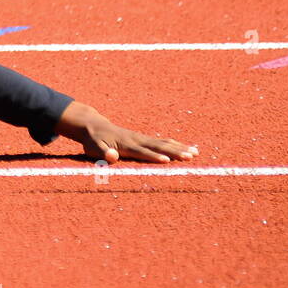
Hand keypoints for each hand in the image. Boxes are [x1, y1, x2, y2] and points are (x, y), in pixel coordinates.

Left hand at [53, 101, 197, 163]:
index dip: (153, 156)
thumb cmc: (93, 140)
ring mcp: (142, 138)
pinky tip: (188, 148)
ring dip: (180, 148)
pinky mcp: (145, 139)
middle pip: (158, 146)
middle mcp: (137, 140)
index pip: (141, 151)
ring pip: (164, 143)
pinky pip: (163, 142)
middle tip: (190, 156)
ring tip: (196, 152)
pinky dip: (176, 145)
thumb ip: (102, 152)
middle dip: (174, 152)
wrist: (94, 125)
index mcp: (125, 144)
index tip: (166, 161)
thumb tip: (111, 157)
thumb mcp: (92, 146)